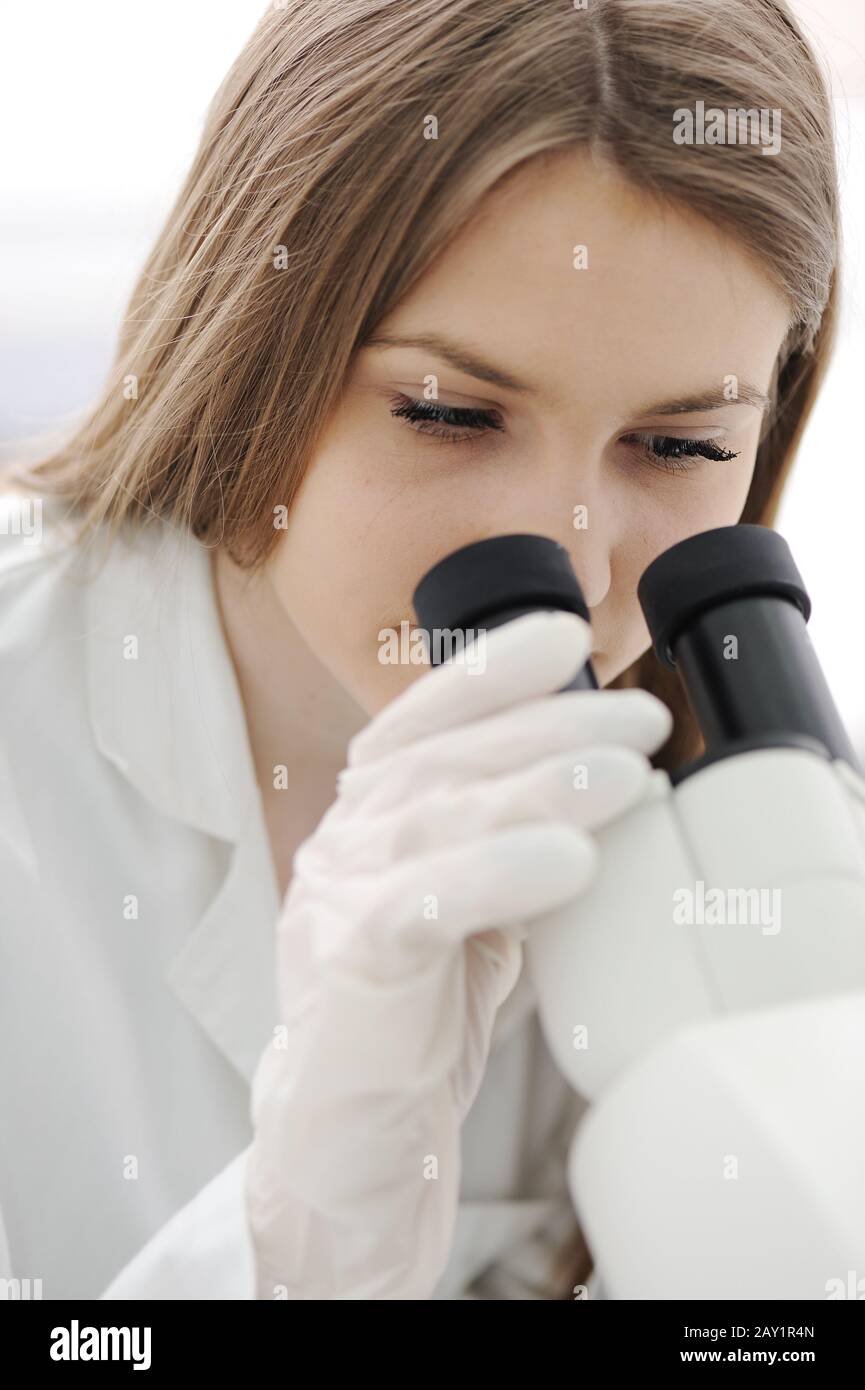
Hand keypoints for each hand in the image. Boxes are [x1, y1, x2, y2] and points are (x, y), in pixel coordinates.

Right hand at [245, 611, 671, 1297]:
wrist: (347, 1130)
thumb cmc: (418, 1008)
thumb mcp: (474, 903)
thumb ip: (511, 840)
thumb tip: (610, 779)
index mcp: (372, 817)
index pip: (424, 720)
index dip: (488, 670)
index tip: (565, 635)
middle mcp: (346, 841)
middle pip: (447, 761)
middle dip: (550, 728)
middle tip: (641, 722)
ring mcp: (337, 900)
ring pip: (436, 821)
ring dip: (535, 789)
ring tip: (623, 777)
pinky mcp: (349, 968)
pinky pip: (417, 907)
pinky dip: (492, 875)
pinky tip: (563, 860)